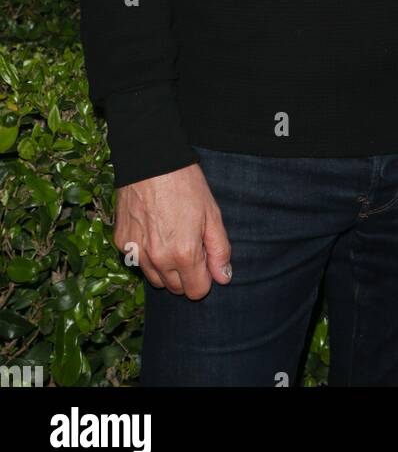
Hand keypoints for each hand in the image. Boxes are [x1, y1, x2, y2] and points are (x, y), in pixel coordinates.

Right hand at [113, 161, 231, 298]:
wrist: (151, 160)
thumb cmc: (186, 184)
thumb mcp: (212, 214)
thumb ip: (219, 250)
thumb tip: (224, 278)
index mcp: (184, 254)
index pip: (196, 291)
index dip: (205, 278)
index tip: (205, 259)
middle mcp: (158, 259)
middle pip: (175, 288)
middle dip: (186, 274)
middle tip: (190, 244)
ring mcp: (135, 252)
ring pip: (154, 278)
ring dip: (165, 267)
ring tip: (171, 236)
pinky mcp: (121, 242)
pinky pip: (137, 260)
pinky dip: (146, 253)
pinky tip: (153, 228)